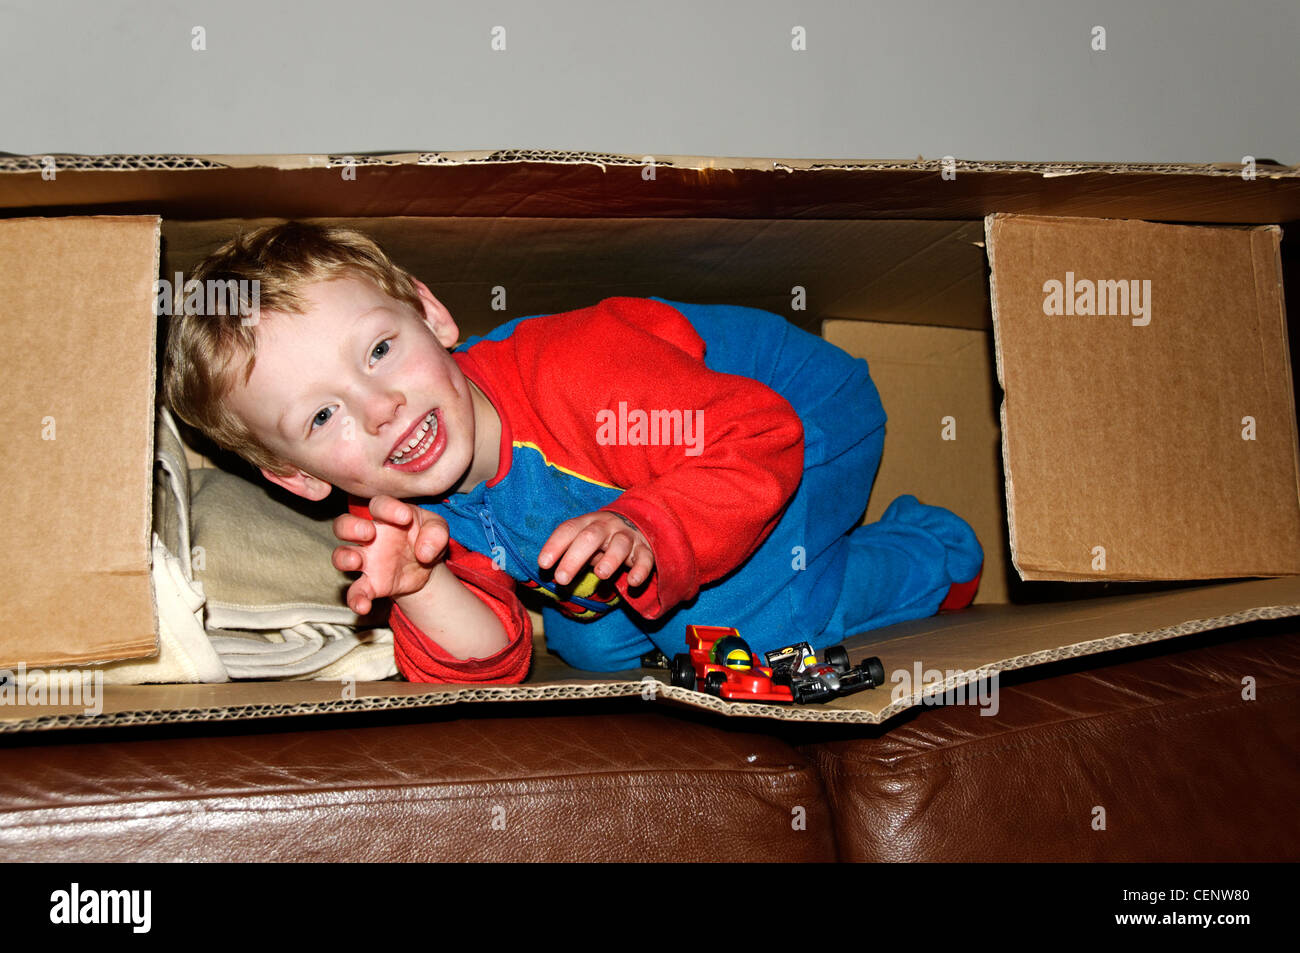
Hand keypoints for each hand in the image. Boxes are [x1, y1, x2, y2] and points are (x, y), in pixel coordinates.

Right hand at [332, 495, 449, 614]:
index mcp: (386, 516)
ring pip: (340, 556)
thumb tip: (424, 551)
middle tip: (369, 532)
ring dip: (344, 558)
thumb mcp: (437, 529)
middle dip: (350, 527)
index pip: (378, 504)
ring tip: (357, 561)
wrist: (428, 567)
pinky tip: (363, 606)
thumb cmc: (426, 538)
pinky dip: (355, 600)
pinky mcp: (370, 584)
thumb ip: (436, 533)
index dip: (388, 508)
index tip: (406, 518)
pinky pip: (355, 592)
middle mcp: (370, 536)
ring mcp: (366, 561)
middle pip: (343, 525)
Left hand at [538, 510, 654, 588]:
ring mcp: (627, 536)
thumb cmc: (602, 539)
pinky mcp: (645, 549)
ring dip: (610, 558)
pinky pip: (645, 558)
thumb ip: (570, 554)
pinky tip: (632, 582)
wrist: (637, 524)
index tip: (543, 564)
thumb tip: (549, 574)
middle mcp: (607, 526)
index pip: (568, 529)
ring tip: (600, 574)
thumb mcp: (584, 541)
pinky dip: (640, 569)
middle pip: (590, 537)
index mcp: (587, 522)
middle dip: (574, 557)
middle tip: (562, 579)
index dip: (555, 545)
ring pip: (620, 544)